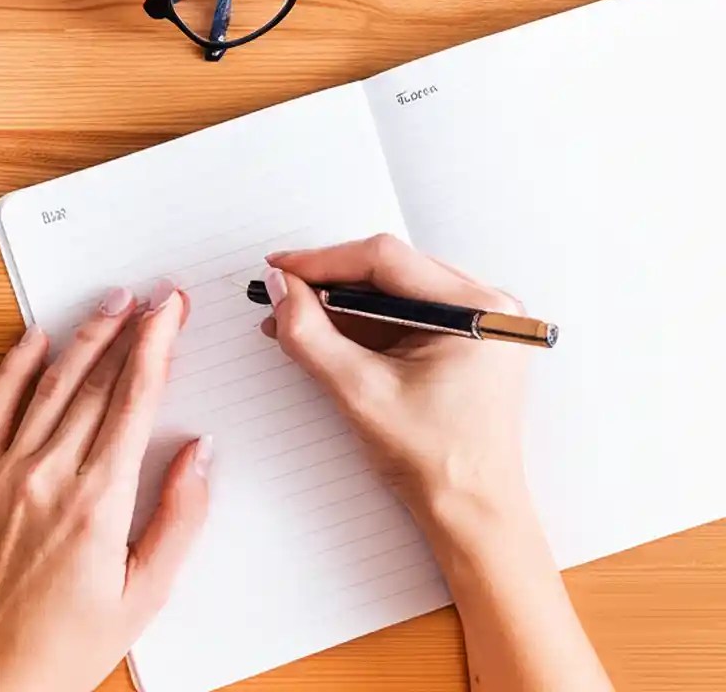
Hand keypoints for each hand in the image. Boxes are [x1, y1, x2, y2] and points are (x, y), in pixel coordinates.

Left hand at [0, 282, 210, 691]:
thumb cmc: (70, 643)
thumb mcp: (146, 593)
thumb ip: (179, 517)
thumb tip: (200, 452)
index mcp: (98, 503)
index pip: (135, 400)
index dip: (158, 346)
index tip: (172, 312)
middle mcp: (49, 477)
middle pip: (97, 382)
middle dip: (131, 331)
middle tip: (155, 297)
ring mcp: (6, 474)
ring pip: (49, 385)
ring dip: (84, 337)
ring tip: (111, 302)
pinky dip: (14, 368)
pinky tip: (35, 339)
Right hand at [261, 234, 530, 515]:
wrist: (471, 509)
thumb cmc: (436, 462)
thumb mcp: (359, 392)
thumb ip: (310, 334)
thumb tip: (281, 288)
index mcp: (477, 310)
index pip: (385, 260)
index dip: (322, 261)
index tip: (280, 270)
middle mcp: (489, 306)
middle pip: (390, 269)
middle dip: (329, 283)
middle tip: (282, 295)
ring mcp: (482, 323)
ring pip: (395, 290)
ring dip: (344, 304)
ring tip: (297, 320)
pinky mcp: (468, 341)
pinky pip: (408, 314)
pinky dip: (366, 324)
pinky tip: (330, 336)